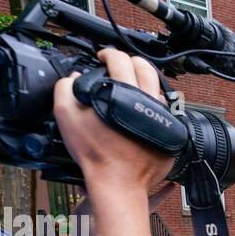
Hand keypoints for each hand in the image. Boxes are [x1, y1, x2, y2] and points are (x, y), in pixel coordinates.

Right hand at [53, 48, 173, 192]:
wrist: (118, 182)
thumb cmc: (95, 153)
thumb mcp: (66, 115)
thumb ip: (65, 88)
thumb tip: (72, 78)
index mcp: (124, 91)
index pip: (120, 58)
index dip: (108, 53)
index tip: (103, 57)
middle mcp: (147, 100)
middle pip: (146, 67)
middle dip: (131, 61)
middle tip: (120, 66)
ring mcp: (162, 116)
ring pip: (158, 88)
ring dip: (144, 82)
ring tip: (132, 86)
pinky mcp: (169, 132)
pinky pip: (165, 111)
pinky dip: (153, 104)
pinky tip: (142, 109)